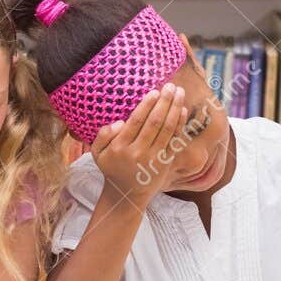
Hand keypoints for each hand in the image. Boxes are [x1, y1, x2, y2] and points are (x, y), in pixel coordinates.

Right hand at [89, 84, 188, 205]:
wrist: (127, 193)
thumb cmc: (112, 167)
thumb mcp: (98, 153)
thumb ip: (103, 135)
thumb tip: (120, 122)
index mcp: (121, 147)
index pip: (136, 122)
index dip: (147, 105)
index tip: (155, 92)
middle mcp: (139, 153)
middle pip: (155, 123)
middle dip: (164, 102)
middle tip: (170, 86)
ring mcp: (154, 159)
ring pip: (167, 130)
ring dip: (175, 109)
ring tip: (180, 92)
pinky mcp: (166, 163)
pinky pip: (175, 141)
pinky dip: (180, 125)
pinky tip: (183, 111)